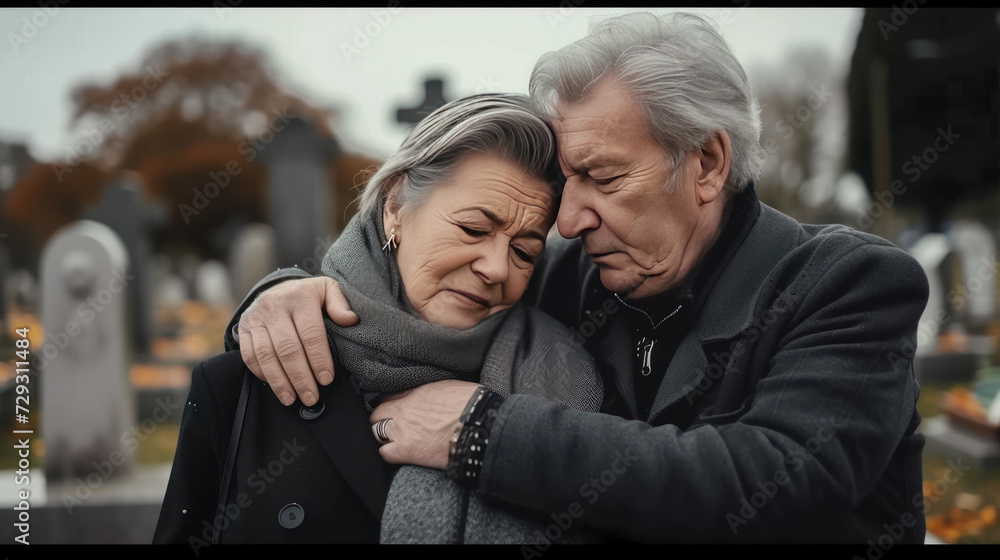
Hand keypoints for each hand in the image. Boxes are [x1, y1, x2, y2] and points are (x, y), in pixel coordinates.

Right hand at [238, 276, 358, 405]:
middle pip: (288, 349)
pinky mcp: (243, 328)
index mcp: (300, 297)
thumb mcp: (327, 290)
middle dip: (300, 377)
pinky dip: (263, 374)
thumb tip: (351, 320)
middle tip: (311, 396)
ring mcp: (256, 317)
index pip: (311, 333)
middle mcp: (274, 306)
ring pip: (267, 355)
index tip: (326, 379)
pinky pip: (250, 356)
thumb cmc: (307, 295)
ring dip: (280, 381)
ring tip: (292, 398)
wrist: (277, 287)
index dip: (319, 359)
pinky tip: (276, 386)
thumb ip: (339, 304)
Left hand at [369, 380, 480, 469]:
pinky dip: (388, 453)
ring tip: (394, 441)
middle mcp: (403, 409)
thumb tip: (432, 396)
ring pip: (376, 432)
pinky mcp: (406, 450)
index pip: (388, 396)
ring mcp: (402, 430)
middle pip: (377, 413)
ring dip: (383, 436)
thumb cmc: (472, 404)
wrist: (479, 425)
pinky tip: (398, 454)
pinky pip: (385, 453)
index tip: (393, 409)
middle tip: (390, 425)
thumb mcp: (449, 387)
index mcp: (415, 393)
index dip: (389, 404)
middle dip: (381, 419)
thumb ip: (431, 392)